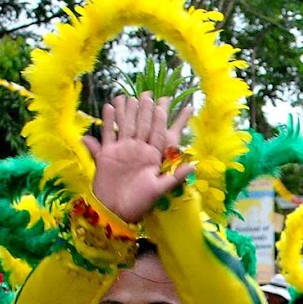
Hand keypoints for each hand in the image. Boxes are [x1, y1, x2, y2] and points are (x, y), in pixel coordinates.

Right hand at [80, 92, 195, 225]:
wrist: (116, 210)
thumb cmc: (140, 201)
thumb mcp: (160, 188)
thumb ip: (175, 176)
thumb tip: (194, 165)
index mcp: (152, 157)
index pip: (159, 133)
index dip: (161, 118)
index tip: (164, 103)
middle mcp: (138, 150)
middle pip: (143, 125)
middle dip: (145, 110)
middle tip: (147, 93)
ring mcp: (123, 150)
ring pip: (126, 125)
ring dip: (127, 111)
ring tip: (128, 95)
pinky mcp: (108, 153)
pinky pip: (108, 134)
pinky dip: (108, 121)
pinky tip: (109, 107)